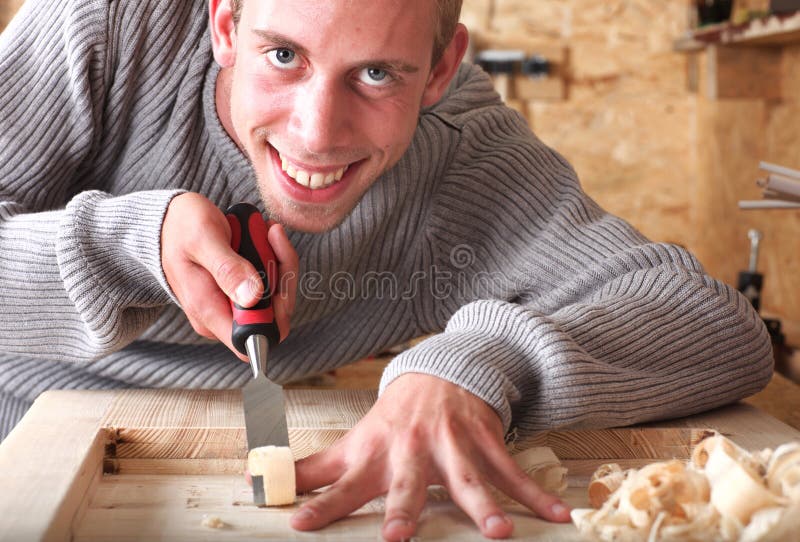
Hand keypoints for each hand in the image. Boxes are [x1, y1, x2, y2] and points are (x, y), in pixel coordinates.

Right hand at [161, 193, 297, 359]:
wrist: (169, 218)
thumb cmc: (181, 226)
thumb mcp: (203, 240)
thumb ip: (227, 270)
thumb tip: (253, 298)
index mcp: (208, 310)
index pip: (255, 340)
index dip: (276, 313)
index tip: (276, 273)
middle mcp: (221, 315)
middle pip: (275, 317)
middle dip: (283, 275)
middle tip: (272, 238)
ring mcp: (233, 305)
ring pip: (278, 298)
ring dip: (280, 262)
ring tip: (266, 232)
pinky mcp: (241, 293)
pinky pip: (272, 285)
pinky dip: (275, 259)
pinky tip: (265, 236)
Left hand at [291, 373, 570, 539]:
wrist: (438, 374)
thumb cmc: (391, 419)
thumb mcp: (352, 441)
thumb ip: (311, 470)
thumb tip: (259, 482)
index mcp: (375, 454)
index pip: (341, 485)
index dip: (320, 504)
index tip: (300, 523)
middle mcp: (412, 451)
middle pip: (407, 484)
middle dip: (404, 509)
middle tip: (398, 537)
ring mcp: (452, 446)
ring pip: (469, 479)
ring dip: (484, 505)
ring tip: (498, 533)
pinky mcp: (485, 443)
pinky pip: (513, 472)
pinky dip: (537, 494)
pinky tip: (559, 515)